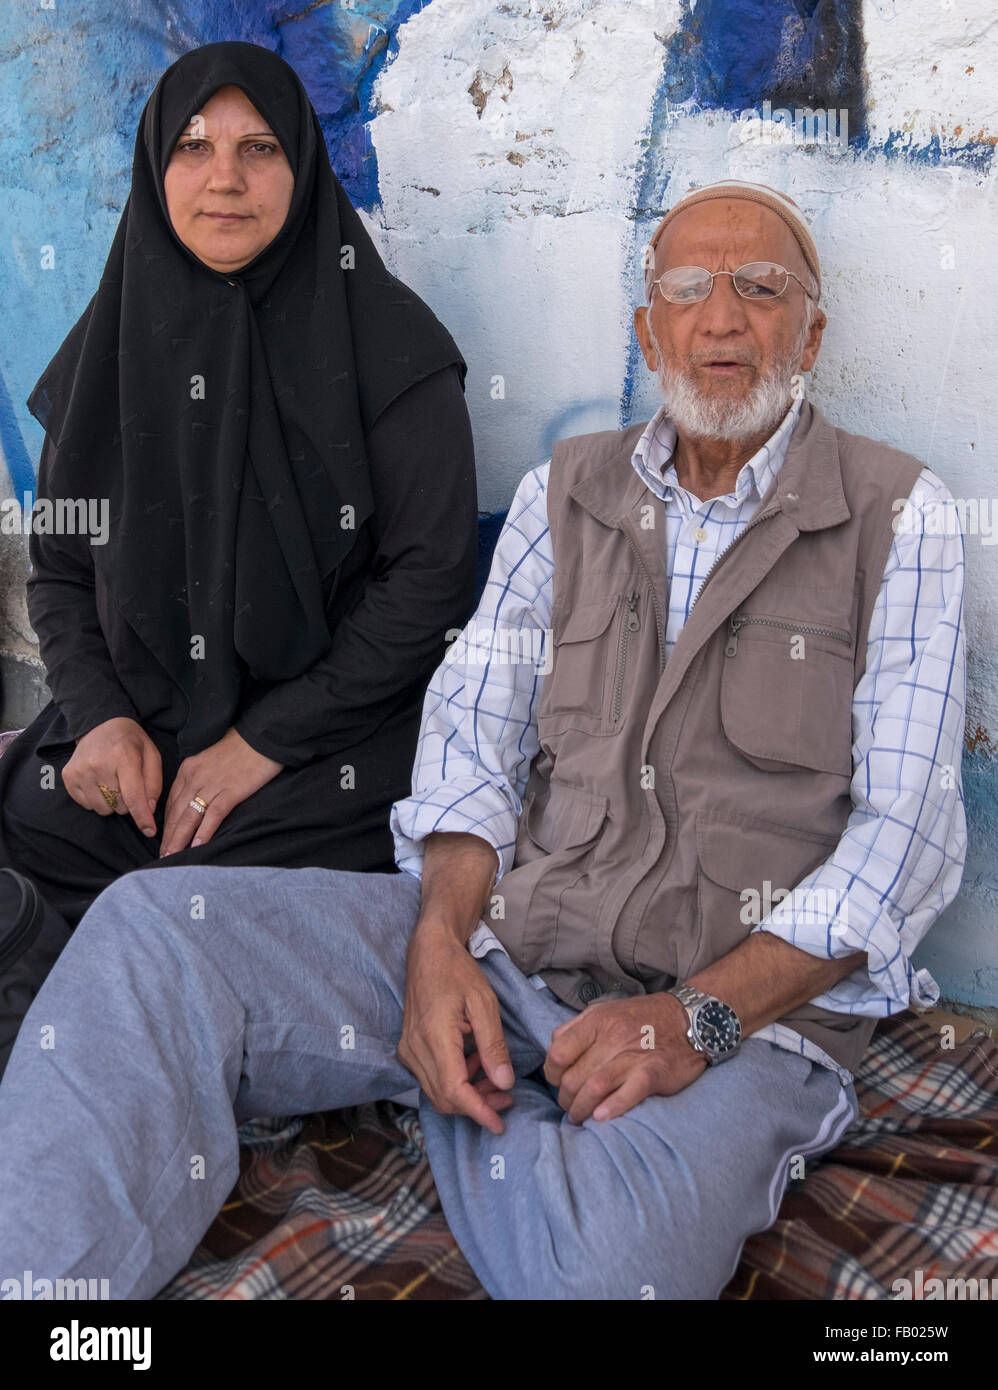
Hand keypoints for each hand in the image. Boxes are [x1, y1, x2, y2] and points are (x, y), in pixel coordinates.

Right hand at [62, 716, 161, 836]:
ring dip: (112, 803)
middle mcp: (98, 763)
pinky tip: (100, 782)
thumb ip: (154, 783)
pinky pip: (87, 805)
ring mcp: (80, 771)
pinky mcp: (68, 777)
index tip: (150, 831)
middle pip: (119, 805)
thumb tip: (149, 809)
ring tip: (113, 782)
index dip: (142, 817)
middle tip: (128, 784)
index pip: (133, 795)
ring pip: (103, 809)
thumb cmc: (130, 742)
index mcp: (123, 755)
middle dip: (128, 803)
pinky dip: (97, 800)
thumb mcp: (151, 755)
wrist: (100, 724)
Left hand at [159, 727, 282, 856]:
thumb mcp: (211, 759)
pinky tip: (197, 847)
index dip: (166, 825)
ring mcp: (212, 784)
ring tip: (173, 857)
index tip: (163, 841)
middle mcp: (195, 777)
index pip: (172, 802)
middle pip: (176, 812)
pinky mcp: (231, 790)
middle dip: (168, 837)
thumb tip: (197, 797)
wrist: (261, 736)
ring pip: (189, 817)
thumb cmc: (240, 747)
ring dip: (179, 839)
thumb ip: (200, 776)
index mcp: (189, 769)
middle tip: (163, 857)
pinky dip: (204, 832)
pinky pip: (213, 815)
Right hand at [397, 925, 515, 1135]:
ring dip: (467, 1095)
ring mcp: (408, 1050)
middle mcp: (415, 1048)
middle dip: (477, 1106)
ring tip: (495, 1081)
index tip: (500, 1124)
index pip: (454, 1090)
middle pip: (444, 1098)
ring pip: (437, 1092)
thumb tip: (505, 1083)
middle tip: (507, 1099)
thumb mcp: (484, 1003)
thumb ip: (493, 1045)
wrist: (428, 952)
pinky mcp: (408, 1049)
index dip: (478, 1112)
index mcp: (434, 1037)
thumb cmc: (457, 971)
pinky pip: (430, 1079)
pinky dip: (455, 1082)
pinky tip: (475, 1066)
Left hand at [543, 992, 707, 1124]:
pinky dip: (613, 1107)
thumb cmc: (643, 1018)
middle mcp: (612, 1037)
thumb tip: (555, 1053)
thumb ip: (578, 1029)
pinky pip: (629, 1093)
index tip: (558, 1082)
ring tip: (581, 1118)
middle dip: (566, 1099)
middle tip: (571, 1107)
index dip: (552, 1074)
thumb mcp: (606, 1011)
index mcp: (597, 1021)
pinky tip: (602, 1117)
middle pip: (573, 1077)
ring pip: (594, 1088)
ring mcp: (633, 1055)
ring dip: (582, 1110)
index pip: (558, 1053)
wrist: (691, 1018)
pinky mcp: (654, 1072)